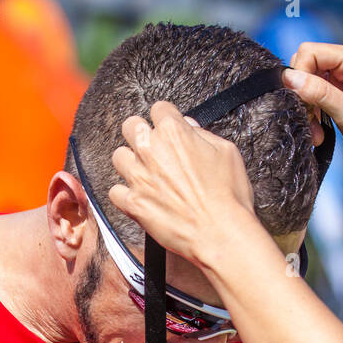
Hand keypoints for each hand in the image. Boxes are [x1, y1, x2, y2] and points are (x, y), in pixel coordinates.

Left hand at [107, 100, 261, 265]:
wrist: (219, 233)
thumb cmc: (228, 196)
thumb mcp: (226, 152)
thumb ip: (203, 134)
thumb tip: (189, 127)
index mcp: (174, 133)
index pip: (159, 109)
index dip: (166, 118)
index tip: (169, 127)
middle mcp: (150, 150)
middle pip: (130, 126)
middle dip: (140, 133)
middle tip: (152, 146)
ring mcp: (138, 177)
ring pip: (119, 157)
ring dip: (130, 162)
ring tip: (145, 173)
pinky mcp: (132, 203)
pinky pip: (115, 191)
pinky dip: (124, 194)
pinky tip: (138, 196)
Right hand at [283, 43, 342, 180]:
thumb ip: (319, 94)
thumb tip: (288, 77)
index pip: (310, 52)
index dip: (299, 76)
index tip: (301, 104)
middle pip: (307, 65)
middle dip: (302, 94)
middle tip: (309, 120)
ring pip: (308, 83)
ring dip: (308, 109)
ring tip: (316, 132)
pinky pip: (316, 96)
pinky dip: (314, 114)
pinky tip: (320, 132)